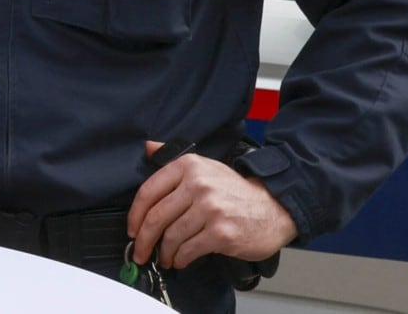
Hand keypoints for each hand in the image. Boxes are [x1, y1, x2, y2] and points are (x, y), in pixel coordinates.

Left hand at [127, 141, 296, 268]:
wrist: (275, 207)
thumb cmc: (235, 190)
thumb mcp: (205, 166)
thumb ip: (172, 157)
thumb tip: (146, 146)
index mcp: (188, 166)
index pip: (149, 191)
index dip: (135, 215)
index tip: (132, 229)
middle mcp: (198, 185)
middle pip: (156, 217)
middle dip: (144, 240)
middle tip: (140, 252)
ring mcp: (210, 210)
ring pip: (172, 236)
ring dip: (163, 252)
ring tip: (164, 258)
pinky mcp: (221, 233)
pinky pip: (189, 250)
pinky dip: (180, 258)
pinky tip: (180, 260)